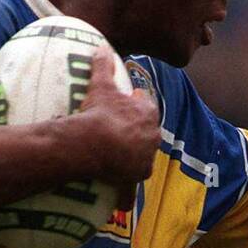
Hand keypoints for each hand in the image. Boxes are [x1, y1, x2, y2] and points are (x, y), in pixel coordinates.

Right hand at [77, 47, 160, 205]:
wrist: (94, 144)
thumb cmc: (100, 112)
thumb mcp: (100, 85)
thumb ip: (102, 65)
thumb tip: (101, 47)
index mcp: (147, 113)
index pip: (145, 104)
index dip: (135, 103)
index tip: (125, 102)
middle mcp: (152, 137)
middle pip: (146, 132)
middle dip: (135, 131)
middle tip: (117, 130)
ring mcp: (145, 158)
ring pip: (141, 157)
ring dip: (132, 157)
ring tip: (116, 157)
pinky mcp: (136, 177)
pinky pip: (131, 187)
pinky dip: (126, 193)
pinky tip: (122, 200)